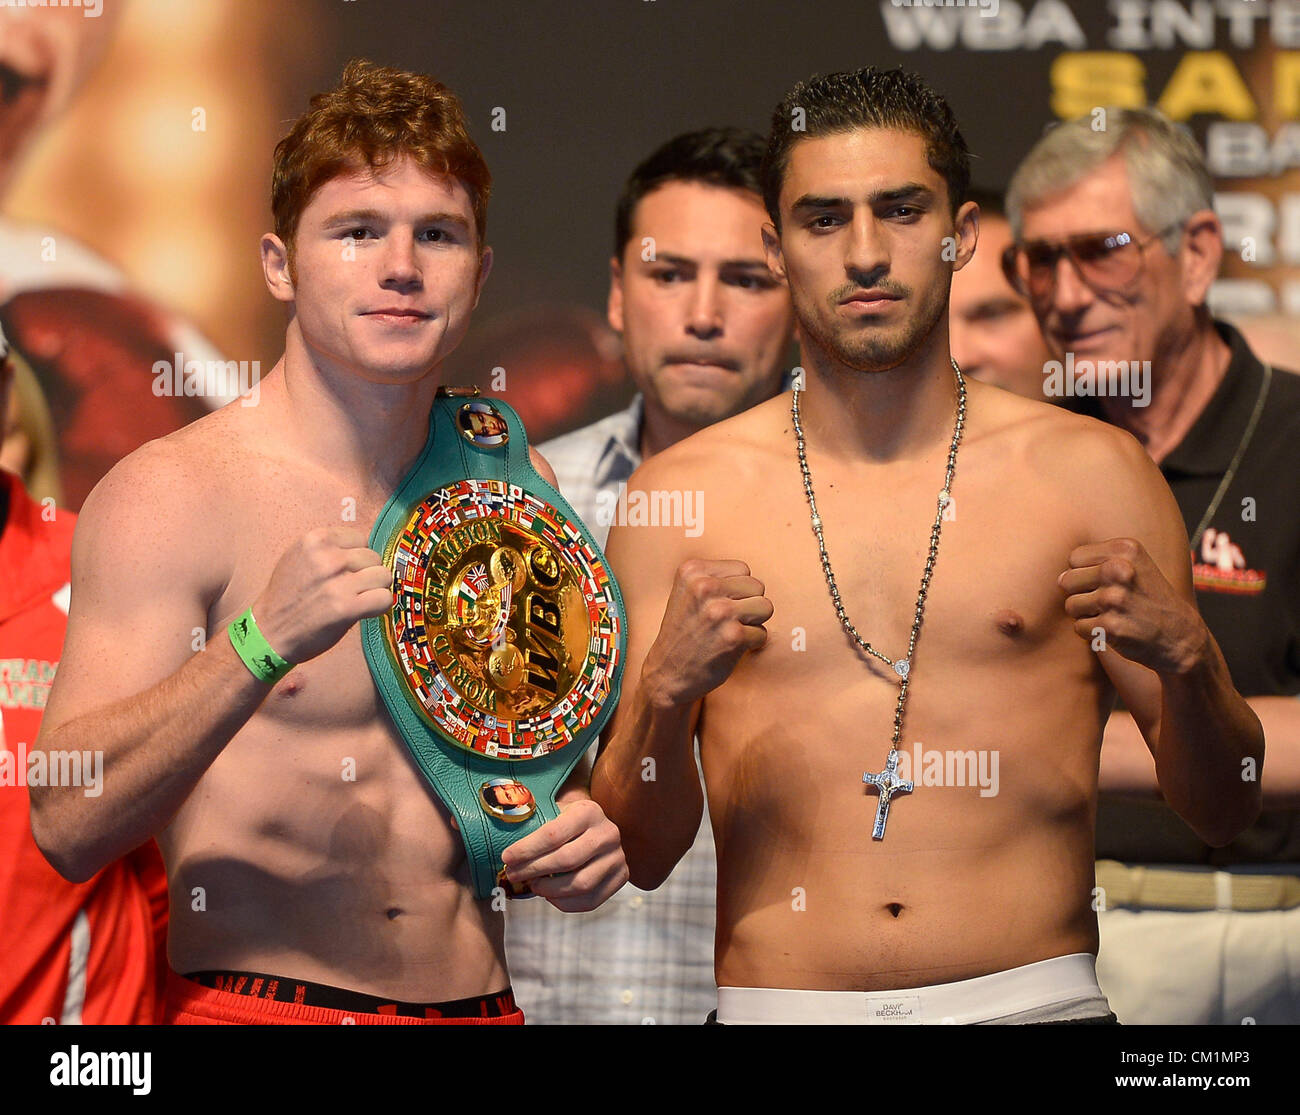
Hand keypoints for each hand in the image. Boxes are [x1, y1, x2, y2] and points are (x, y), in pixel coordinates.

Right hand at [251, 527, 393, 663]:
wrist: (268, 633)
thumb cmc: (287, 596)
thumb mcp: (299, 557)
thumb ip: (329, 549)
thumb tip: (364, 547)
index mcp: (315, 540)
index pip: (360, 539)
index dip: (356, 559)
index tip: (345, 573)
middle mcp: (327, 558)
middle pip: (373, 558)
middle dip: (366, 574)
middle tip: (348, 590)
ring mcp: (337, 583)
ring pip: (383, 576)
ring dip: (374, 590)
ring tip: (355, 600)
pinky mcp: (346, 607)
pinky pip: (384, 598)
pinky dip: (379, 606)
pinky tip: (364, 611)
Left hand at [500, 798, 627, 911]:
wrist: (597, 828)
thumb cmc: (566, 821)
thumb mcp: (554, 810)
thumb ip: (531, 821)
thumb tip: (492, 837)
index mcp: (588, 811)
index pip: (553, 834)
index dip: (527, 849)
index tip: (506, 857)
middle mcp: (608, 833)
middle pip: (566, 860)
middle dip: (534, 870)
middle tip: (513, 874)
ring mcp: (617, 857)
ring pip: (580, 884)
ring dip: (549, 889)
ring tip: (532, 885)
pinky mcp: (621, 877)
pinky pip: (590, 900)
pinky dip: (565, 903)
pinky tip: (549, 895)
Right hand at [641, 558, 772, 706]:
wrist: (667, 674)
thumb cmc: (683, 632)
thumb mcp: (686, 592)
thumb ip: (715, 578)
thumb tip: (755, 579)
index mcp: (692, 570)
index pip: (743, 569)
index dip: (736, 590)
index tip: (717, 605)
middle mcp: (704, 587)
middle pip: (757, 586)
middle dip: (748, 604)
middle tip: (725, 622)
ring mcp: (720, 611)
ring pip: (765, 607)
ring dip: (753, 623)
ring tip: (729, 631)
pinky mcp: (733, 636)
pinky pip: (762, 633)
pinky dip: (751, 644)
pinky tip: (729, 648)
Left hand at [1059, 538, 1205, 673]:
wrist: (1180, 636)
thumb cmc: (1149, 598)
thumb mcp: (1135, 565)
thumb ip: (1098, 561)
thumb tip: (1059, 578)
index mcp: (1125, 549)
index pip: (1074, 557)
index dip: (1084, 573)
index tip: (1106, 582)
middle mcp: (1119, 571)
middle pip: (1066, 581)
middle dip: (1080, 594)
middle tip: (1107, 602)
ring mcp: (1114, 599)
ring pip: (1070, 606)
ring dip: (1086, 614)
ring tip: (1113, 615)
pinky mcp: (1110, 626)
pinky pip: (1079, 627)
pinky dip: (1092, 632)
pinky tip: (1114, 629)